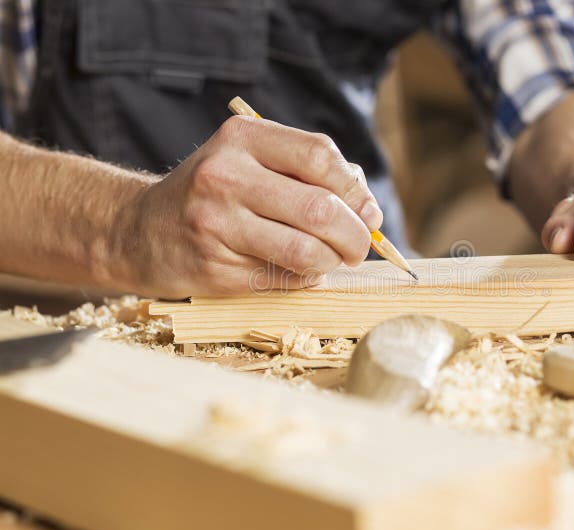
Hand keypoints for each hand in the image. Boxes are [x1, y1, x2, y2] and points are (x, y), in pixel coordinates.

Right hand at [117, 116, 381, 296]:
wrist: (139, 230)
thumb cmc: (213, 194)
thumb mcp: (250, 161)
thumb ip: (307, 174)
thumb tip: (368, 210)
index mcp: (241, 139)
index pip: (320, 156)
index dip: (356, 189)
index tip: (367, 212)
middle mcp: (225, 176)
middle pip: (320, 209)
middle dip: (355, 235)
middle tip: (360, 247)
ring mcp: (216, 224)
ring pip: (306, 251)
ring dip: (332, 261)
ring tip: (332, 259)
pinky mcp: (215, 268)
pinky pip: (284, 280)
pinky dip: (306, 279)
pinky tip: (299, 271)